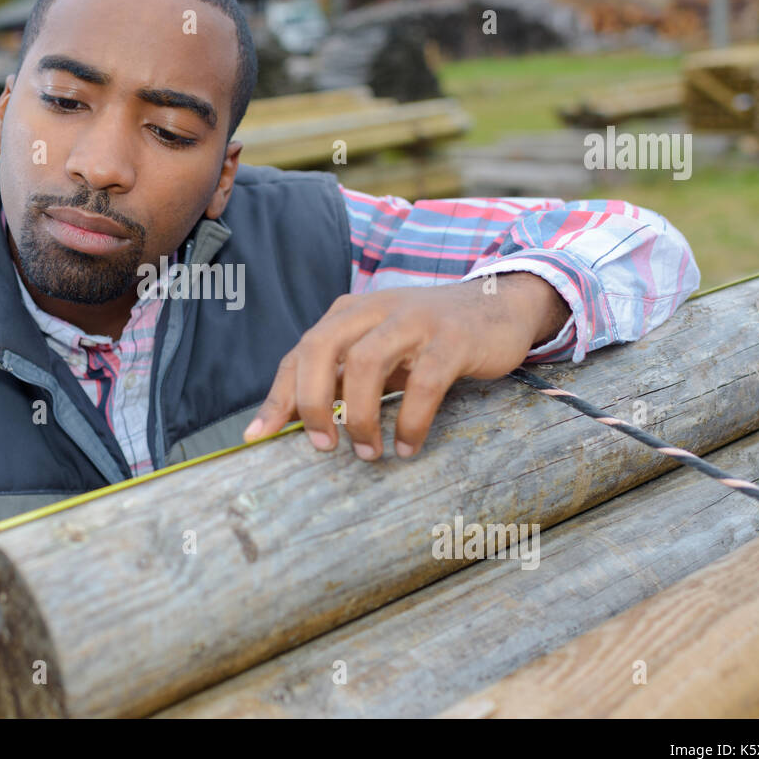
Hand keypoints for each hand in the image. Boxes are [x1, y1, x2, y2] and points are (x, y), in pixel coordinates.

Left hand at [242, 273, 569, 459]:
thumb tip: (291, 422)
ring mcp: (413, 320)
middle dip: (311, 402)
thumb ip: (338, 377)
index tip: (258, 439)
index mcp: (349, 313)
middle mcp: (374, 309)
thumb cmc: (428, 338)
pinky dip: (411, 421)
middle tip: (321, 445)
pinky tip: (408, 447)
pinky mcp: (452, 339)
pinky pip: (424, 383)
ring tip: (367, 452)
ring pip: (366, 363)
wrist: (500, 306)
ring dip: (360, 415)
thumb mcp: (377, 350)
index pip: (300, 353)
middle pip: (320, 348)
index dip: (277, 397)